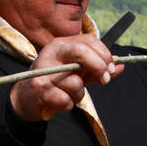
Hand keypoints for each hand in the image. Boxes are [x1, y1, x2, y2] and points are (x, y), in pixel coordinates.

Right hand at [9, 34, 124, 123]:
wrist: (26, 98)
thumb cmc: (55, 83)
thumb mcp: (78, 73)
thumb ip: (97, 69)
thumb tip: (121, 66)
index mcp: (61, 45)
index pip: (88, 40)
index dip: (104, 54)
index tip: (111, 68)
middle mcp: (51, 53)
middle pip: (81, 51)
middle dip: (98, 65)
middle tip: (104, 80)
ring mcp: (44, 71)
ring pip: (75, 82)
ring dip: (79, 94)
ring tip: (70, 95)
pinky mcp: (39, 89)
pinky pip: (65, 100)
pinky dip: (67, 105)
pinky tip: (60, 102)